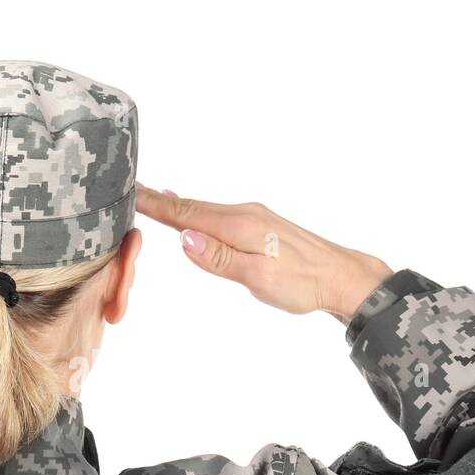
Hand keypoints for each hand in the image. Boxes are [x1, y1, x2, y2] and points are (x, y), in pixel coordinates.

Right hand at [135, 183, 392, 320]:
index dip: (158, 205)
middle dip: (162, 200)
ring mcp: (255, 217)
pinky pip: (220, 214)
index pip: (187, 214)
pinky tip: (195, 213)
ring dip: (179, 204)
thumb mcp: (257, 278)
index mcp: (239, 226)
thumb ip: (220, 258)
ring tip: (155, 198)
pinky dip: (200, 211)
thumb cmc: (302, 283)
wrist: (342, 277)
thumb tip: (185, 239)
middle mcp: (245, 214)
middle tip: (133, 192)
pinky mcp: (262, 225)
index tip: (132, 194)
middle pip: (194, 206)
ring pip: (207, 209)